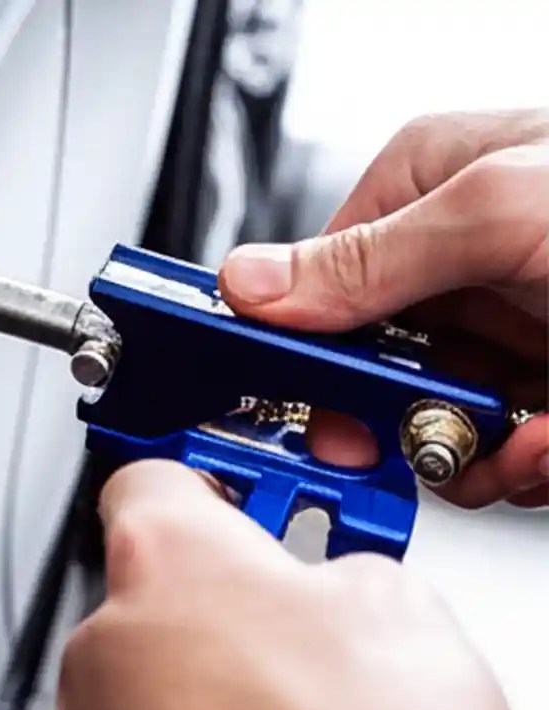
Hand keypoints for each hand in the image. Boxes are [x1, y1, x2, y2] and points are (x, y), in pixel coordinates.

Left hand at [58, 461, 509, 709]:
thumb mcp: (399, 614)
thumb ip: (345, 568)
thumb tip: (336, 581)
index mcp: (164, 556)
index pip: (154, 474)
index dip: (212, 480)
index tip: (243, 489)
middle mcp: (104, 635)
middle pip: (160, 586)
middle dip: (228, 602)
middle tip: (303, 625)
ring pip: (157, 669)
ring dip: (216, 678)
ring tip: (301, 709)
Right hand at [218, 109, 548, 507]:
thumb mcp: (500, 213)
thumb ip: (367, 259)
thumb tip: (246, 286)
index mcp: (425, 189)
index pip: (311, 282)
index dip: (295, 349)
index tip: (283, 400)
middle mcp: (457, 258)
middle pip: (367, 365)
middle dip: (390, 416)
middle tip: (408, 434)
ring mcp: (508, 325)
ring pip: (429, 419)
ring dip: (465, 453)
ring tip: (513, 440)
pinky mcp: (546, 385)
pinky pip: (496, 450)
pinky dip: (520, 464)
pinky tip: (547, 444)